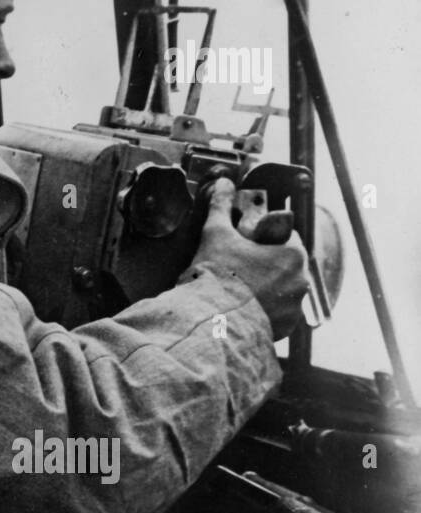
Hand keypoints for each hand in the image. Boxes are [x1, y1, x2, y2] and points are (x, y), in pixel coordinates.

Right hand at [191, 178, 308, 338]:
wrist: (210, 320)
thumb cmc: (216, 274)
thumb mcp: (215, 234)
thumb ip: (221, 206)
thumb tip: (223, 183)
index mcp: (292, 253)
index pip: (285, 239)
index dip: (263, 241)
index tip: (245, 247)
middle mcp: (301, 281)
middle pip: (284, 266)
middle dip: (265, 266)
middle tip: (237, 268)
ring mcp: (295, 308)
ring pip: (282, 291)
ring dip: (266, 290)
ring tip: (238, 292)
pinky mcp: (286, 329)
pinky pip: (278, 315)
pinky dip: (265, 312)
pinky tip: (243, 309)